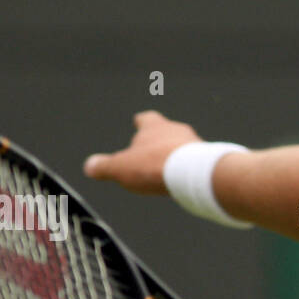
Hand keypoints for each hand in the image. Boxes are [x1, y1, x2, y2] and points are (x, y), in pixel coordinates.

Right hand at [83, 111, 202, 194]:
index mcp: (154, 126)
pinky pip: (197, 161)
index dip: (141, 123)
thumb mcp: (121, 168)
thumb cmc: (155, 166)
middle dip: (160, 140)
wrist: (193, 174)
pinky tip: (187, 178)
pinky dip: (190, 167)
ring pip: (184, 145)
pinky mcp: (208, 159)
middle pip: (167, 131)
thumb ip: (105, 167)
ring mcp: (196, 143)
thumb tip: (89, 167)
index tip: (138, 122)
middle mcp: (176, 129)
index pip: (146, 119)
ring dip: (177, 155)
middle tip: (153, 150)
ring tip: (171, 168)